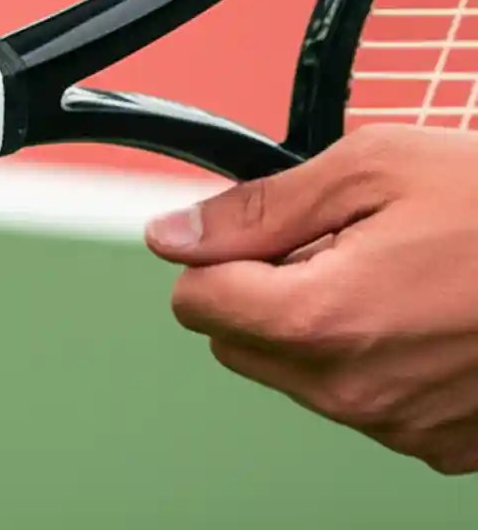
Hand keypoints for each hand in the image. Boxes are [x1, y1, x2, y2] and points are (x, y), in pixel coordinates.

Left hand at [147, 125, 477, 474]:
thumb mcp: (374, 168)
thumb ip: (259, 208)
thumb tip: (174, 234)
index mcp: (321, 321)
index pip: (193, 303)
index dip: (219, 256)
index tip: (264, 233)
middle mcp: (351, 390)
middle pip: (237, 341)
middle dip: (262, 290)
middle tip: (337, 245)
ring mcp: (397, 425)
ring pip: (297, 373)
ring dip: (319, 325)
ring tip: (397, 275)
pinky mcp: (438, 444)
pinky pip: (362, 400)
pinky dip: (373, 359)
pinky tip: (427, 316)